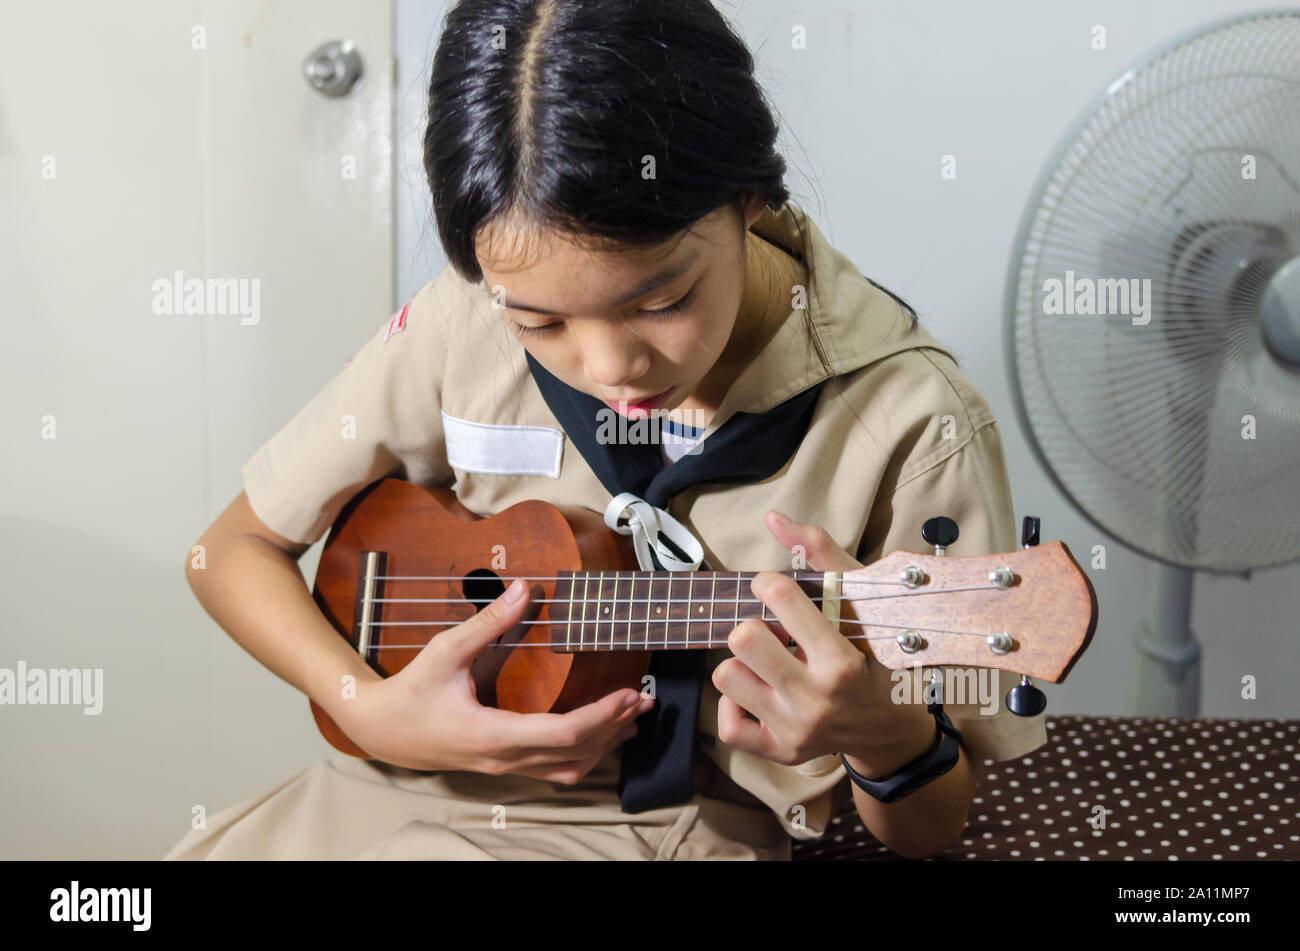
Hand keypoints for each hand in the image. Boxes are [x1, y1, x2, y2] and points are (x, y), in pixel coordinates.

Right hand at [336, 579, 653, 782]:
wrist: (383, 731)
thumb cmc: (411, 692)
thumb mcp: (445, 651)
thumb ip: (487, 622)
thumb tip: (524, 588)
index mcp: (492, 734)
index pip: (563, 732)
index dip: (601, 715)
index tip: (629, 694)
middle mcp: (504, 759)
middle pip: (576, 753)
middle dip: (615, 726)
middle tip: (645, 700)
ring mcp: (505, 768)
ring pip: (569, 769)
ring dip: (604, 745)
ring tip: (633, 719)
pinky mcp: (505, 766)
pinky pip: (554, 770)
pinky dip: (584, 755)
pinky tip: (600, 736)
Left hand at [711, 511, 935, 775]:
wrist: (890, 729)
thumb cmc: (876, 655)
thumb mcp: (862, 602)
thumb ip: (822, 555)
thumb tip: (773, 518)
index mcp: (840, 660)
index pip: (781, 599)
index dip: (770, 584)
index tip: (773, 589)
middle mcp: (815, 698)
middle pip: (744, 639)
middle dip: (752, 626)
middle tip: (770, 631)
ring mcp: (794, 728)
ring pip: (726, 677)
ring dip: (740, 664)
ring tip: (765, 662)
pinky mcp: (780, 750)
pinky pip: (729, 726)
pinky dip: (733, 705)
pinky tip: (754, 691)